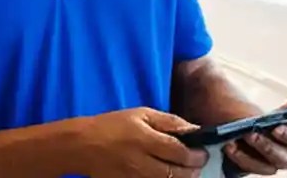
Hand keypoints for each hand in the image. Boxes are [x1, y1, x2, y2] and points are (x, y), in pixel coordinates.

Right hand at [73, 107, 210, 177]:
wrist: (83, 145)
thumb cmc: (114, 125)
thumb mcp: (141, 114)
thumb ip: (169, 121)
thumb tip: (194, 129)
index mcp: (145, 140)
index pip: (179, 152)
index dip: (196, 154)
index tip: (203, 151)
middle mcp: (141, 162)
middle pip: (176, 173)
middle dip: (192, 170)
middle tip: (197, 163)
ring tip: (185, 172)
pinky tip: (167, 177)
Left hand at [223, 87, 286, 174]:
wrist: (241, 126)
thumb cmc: (267, 118)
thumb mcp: (282, 110)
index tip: (276, 128)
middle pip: (286, 158)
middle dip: (268, 147)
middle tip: (251, 134)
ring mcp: (272, 164)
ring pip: (268, 167)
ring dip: (251, 155)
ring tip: (234, 140)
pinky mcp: (257, 169)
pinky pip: (251, 170)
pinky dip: (240, 159)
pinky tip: (229, 147)